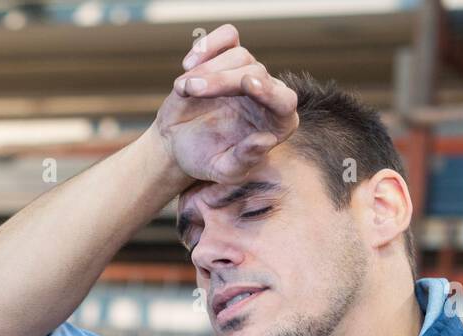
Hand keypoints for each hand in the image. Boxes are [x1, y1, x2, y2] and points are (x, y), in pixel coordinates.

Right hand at [153, 23, 298, 184]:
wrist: (177, 144)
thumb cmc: (204, 159)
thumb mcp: (222, 170)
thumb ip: (244, 160)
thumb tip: (266, 141)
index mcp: (276, 123)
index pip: (284, 101)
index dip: (268, 91)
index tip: (247, 83)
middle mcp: (267, 94)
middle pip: (255, 72)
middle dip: (221, 80)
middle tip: (192, 90)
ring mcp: (247, 72)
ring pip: (238, 55)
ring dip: (207, 70)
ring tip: (185, 89)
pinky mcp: (228, 57)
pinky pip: (227, 37)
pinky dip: (208, 44)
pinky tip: (189, 63)